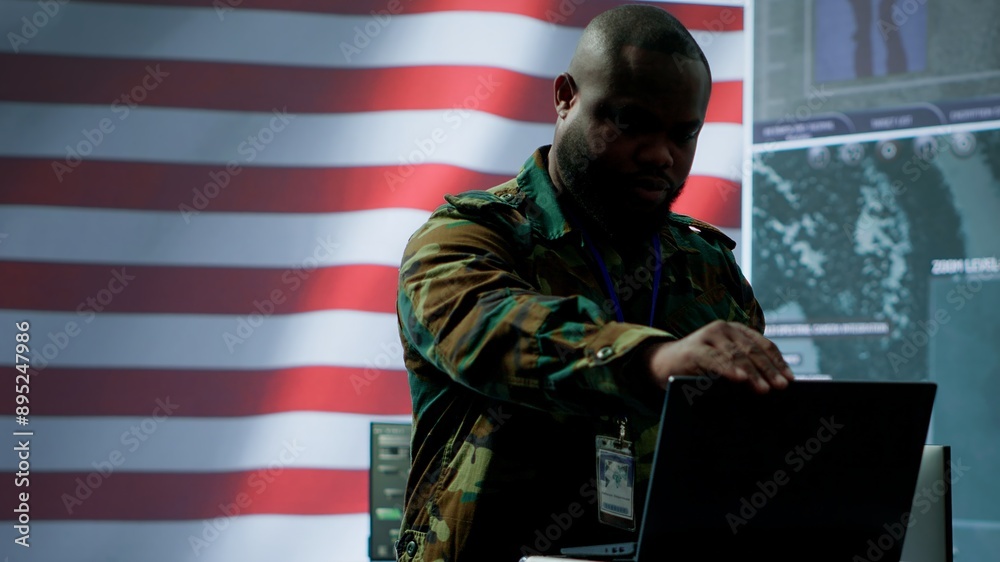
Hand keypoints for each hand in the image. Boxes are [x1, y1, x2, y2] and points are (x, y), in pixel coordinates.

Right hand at [645, 320, 793, 392]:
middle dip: (769, 370)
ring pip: (736, 355)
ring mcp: (708, 336)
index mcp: (735, 330)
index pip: (763, 345)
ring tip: (765, 388)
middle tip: (781, 386)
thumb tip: (773, 384)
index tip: (790, 379)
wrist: (664, 363)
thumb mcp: (726, 363)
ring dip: (753, 373)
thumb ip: (745, 367)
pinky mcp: (694, 349)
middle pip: (752, 350)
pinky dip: (729, 370)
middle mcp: (723, 328)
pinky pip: (715, 360)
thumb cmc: (700, 367)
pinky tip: (740, 379)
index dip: (778, 362)